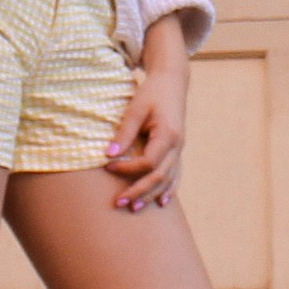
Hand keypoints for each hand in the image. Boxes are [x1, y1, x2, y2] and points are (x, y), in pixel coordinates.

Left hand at [100, 34, 192, 211]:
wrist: (172, 81)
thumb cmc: (152, 92)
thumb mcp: (135, 109)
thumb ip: (124, 133)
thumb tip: (108, 155)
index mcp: (168, 134)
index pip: (149, 162)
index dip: (128, 168)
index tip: (108, 166)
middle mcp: (177, 145)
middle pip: (159, 176)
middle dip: (139, 191)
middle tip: (118, 202)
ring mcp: (179, 149)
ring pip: (168, 179)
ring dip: (151, 194)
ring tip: (135, 207)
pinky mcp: (177, 149)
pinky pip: (175, 174)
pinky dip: (168, 189)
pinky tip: (161, 202)